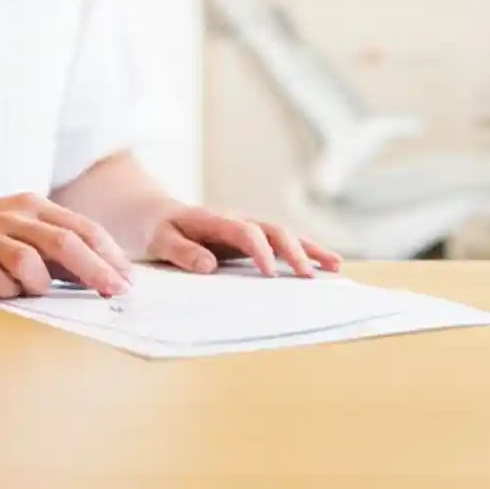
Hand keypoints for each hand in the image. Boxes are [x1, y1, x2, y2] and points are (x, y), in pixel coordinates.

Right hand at [0, 193, 132, 298]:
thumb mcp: (21, 234)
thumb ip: (57, 251)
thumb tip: (102, 276)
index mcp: (34, 207)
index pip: (84, 229)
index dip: (110, 256)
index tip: (129, 281)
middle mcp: (14, 216)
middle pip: (65, 242)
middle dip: (96, 270)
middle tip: (116, 293)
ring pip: (30, 259)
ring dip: (42, 282)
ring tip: (36, 291)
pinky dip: (6, 289)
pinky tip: (4, 291)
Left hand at [143, 204, 341, 277]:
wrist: (154, 214)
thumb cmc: (155, 228)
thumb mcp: (159, 240)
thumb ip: (182, 251)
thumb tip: (210, 265)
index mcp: (215, 220)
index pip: (245, 233)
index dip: (260, 251)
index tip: (270, 273)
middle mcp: (237, 220)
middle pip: (274, 231)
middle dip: (294, 252)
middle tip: (309, 275)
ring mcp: (247, 227)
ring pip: (285, 235)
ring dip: (310, 249)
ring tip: (335, 265)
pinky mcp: (252, 238)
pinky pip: (281, 243)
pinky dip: (304, 251)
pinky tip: (325, 263)